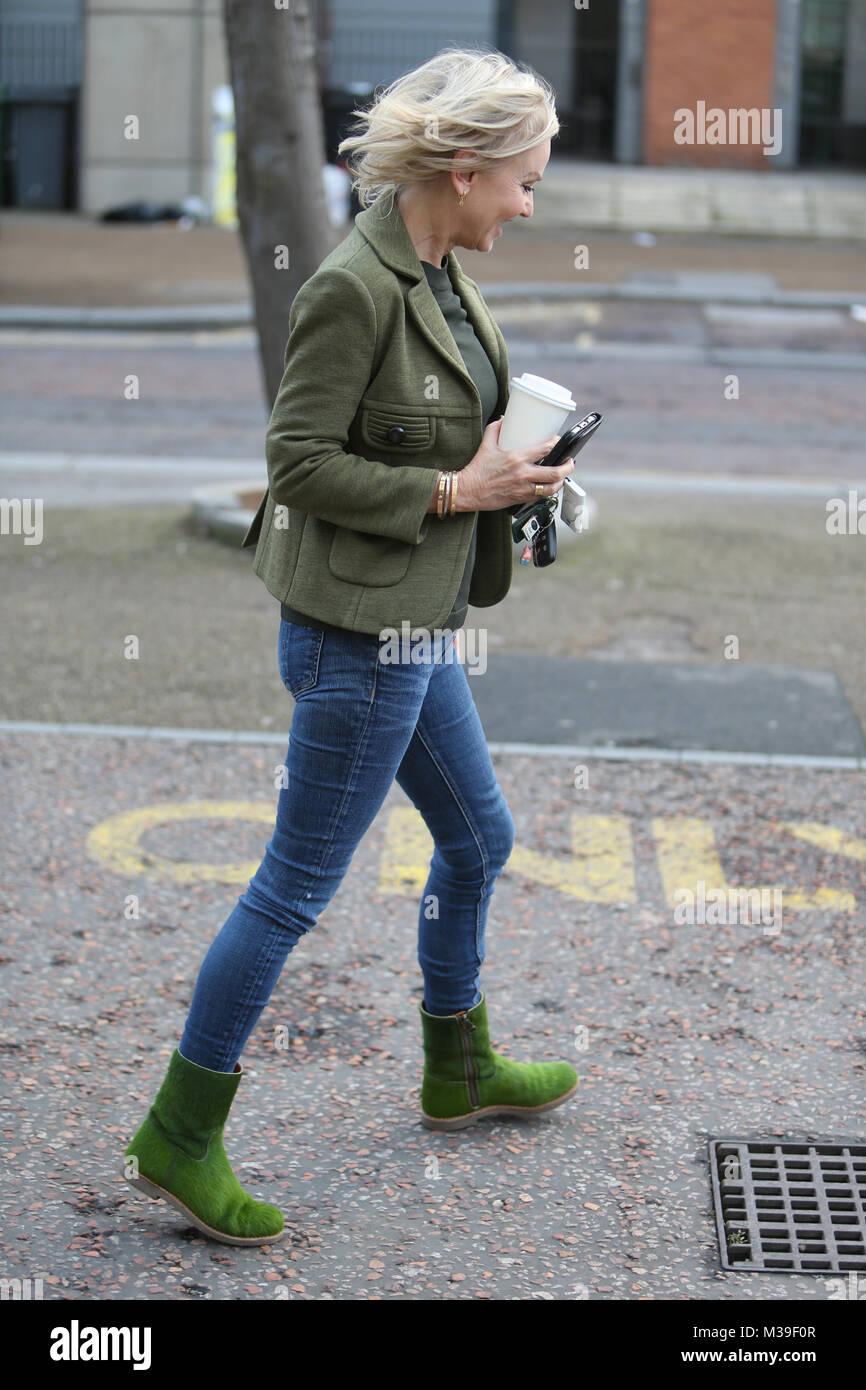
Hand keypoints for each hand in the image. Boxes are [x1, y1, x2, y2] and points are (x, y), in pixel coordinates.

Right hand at [458, 416, 574, 510]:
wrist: (468, 491)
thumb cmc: (477, 470)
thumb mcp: (486, 445)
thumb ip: (495, 429)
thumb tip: (504, 419)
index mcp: (516, 458)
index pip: (544, 450)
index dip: (555, 444)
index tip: (558, 441)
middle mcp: (522, 474)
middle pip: (554, 473)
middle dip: (567, 467)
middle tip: (570, 462)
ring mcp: (522, 488)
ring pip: (551, 488)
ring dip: (561, 482)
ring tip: (564, 476)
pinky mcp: (520, 499)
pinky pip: (540, 497)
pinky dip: (548, 491)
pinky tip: (550, 486)